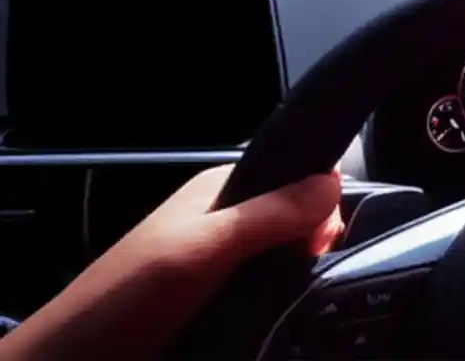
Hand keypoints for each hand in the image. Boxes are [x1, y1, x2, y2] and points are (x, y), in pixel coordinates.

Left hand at [0, 165, 342, 360]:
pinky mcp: (219, 301)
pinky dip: (278, 304)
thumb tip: (333, 183)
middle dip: (311, 246)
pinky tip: (276, 316)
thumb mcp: (203, 247)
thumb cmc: (127, 296)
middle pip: (296, 223)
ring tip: (290, 301)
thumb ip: (268, 214)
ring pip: (285, 262)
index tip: (323, 240)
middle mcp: (224, 221)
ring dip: (295, 279)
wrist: (77, 360)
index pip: (297, 176)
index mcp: (222, 190)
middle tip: (303, 276)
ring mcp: (221, 264)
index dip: (321, 203)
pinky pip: (267, 295)